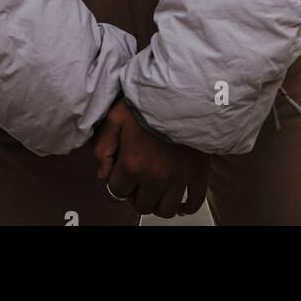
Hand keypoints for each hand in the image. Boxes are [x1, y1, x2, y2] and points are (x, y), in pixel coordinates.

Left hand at [93, 96, 209, 217]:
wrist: (184, 90)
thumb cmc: (149, 99)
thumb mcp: (116, 116)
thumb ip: (103, 146)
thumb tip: (102, 174)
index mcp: (133, 164)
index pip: (117, 192)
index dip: (116, 184)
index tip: (121, 172)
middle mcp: (156, 177)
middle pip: (141, 205)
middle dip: (137, 194)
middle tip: (139, 179)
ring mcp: (179, 178)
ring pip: (165, 210)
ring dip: (158, 203)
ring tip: (157, 189)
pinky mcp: (198, 173)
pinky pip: (193, 203)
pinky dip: (186, 207)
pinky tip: (180, 200)